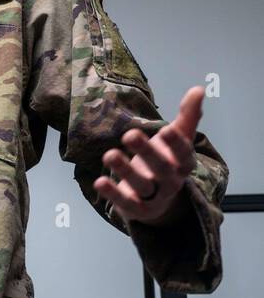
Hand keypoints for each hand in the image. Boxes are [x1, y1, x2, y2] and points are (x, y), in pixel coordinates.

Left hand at [95, 86, 202, 225]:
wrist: (161, 199)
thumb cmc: (167, 161)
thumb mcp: (179, 140)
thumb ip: (188, 116)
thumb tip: (199, 88)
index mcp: (183, 164)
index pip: (184, 154)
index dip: (176, 144)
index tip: (166, 130)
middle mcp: (171, 181)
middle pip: (161, 168)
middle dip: (147, 152)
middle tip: (130, 134)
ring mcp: (154, 197)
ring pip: (142, 185)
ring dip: (126, 171)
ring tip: (109, 154)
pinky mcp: (136, 208)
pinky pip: (125, 202)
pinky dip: (113, 194)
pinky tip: (99, 182)